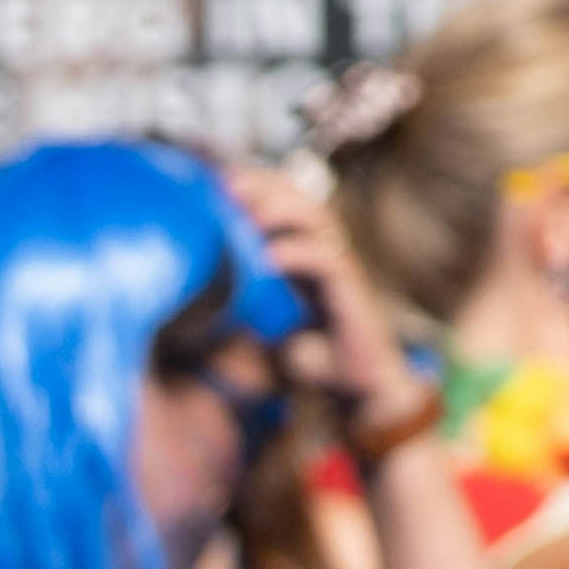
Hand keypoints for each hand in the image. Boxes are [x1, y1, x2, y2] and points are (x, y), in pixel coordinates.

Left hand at [231, 167, 426, 431]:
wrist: (363, 390)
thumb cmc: (319, 359)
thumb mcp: (273, 327)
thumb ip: (251, 308)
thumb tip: (205, 301)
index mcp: (310, 255)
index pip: (288, 204)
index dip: (259, 186)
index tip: (219, 179)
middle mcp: (329, 253)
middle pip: (302, 200)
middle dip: (265, 186)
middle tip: (228, 183)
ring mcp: (343, 269)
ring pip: (317, 220)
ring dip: (281, 209)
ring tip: (248, 210)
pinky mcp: (351, 291)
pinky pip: (326, 261)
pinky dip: (296, 254)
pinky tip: (268, 257)